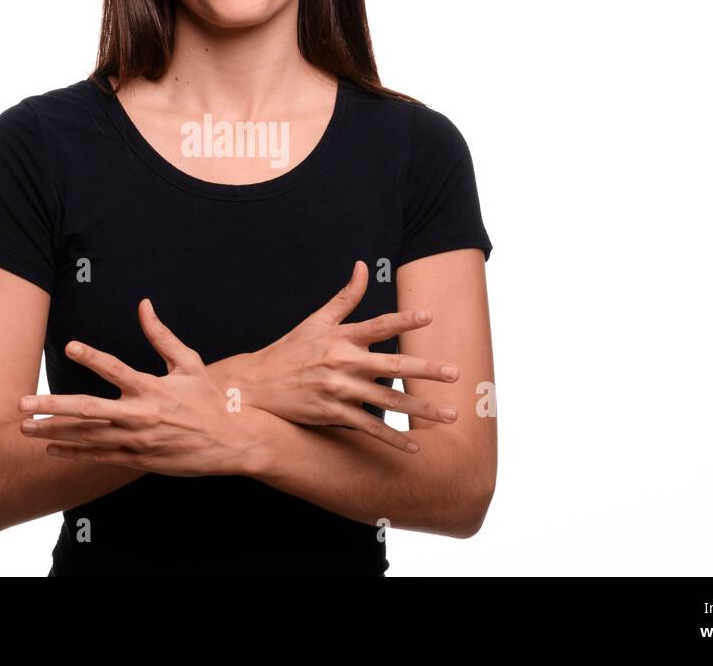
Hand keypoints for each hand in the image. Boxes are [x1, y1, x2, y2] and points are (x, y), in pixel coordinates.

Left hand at [17, 298, 266, 476]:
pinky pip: (98, 456)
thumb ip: (161, 335)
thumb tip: (143, 305)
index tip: (69, 346)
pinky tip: (51, 449)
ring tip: (26, 428)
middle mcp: (139, 415)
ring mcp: (136, 440)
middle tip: (22, 404)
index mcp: (152, 388)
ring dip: (53, 432)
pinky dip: (73, 453)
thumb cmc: (207, 399)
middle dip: (51, 406)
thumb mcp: (189, 363)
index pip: (116, 369)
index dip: (92, 356)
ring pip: (86, 436)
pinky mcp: (136, 459)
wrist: (229, 443)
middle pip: (87, 409)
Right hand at [236, 260, 460, 451]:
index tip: (429, 316)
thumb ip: (345, 296)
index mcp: (341, 337)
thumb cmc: (290, 350)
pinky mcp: (333, 414)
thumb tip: (362, 265)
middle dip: (425, 370)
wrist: (257, 385)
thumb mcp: (316, 319)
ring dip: (420, 409)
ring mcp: (339, 390)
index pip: (378, 325)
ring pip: (387, 401)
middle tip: (455, 373)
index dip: (404, 320)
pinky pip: (368, 427)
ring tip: (450, 415)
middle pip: (392, 366)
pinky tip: (413, 448)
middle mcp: (343, 362)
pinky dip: (392, 439)